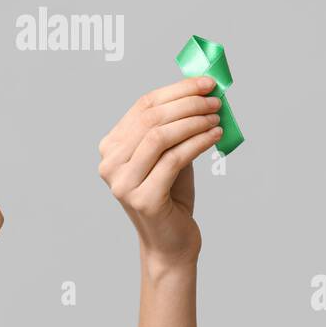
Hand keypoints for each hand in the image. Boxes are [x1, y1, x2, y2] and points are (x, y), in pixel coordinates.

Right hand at [97, 76, 223, 270]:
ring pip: (159, 136)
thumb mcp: (169, 154)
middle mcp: (109, 163)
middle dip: (187, 104)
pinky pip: (173, 160)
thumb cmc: (171, 196)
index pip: (143, 106)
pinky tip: (214, 137)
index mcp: (110, 147)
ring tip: (216, 118)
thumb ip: (175, 126)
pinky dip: (198, 143)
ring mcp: (122, 183)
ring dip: (193, 122)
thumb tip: (201, 91)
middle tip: (214, 100)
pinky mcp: (142, 199)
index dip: (176, 90)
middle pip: (150, 118)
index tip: (205, 83)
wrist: (171, 243)